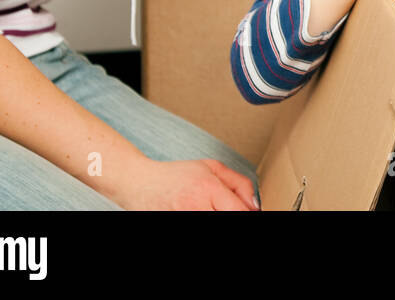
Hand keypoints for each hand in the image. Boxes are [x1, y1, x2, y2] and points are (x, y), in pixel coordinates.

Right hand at [116, 158, 259, 210]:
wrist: (139, 183)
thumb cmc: (177, 175)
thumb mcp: (212, 168)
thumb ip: (239, 184)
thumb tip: (255, 206)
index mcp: (209, 189)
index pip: (239, 212)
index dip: (248, 213)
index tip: (248, 211)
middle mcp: (195, 207)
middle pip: (229, 219)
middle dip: (232, 215)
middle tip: (225, 207)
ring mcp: (182, 218)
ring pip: (214, 224)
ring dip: (216, 216)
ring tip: (209, 207)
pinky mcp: (174, 224)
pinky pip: (195, 227)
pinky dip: (203, 218)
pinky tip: (200, 211)